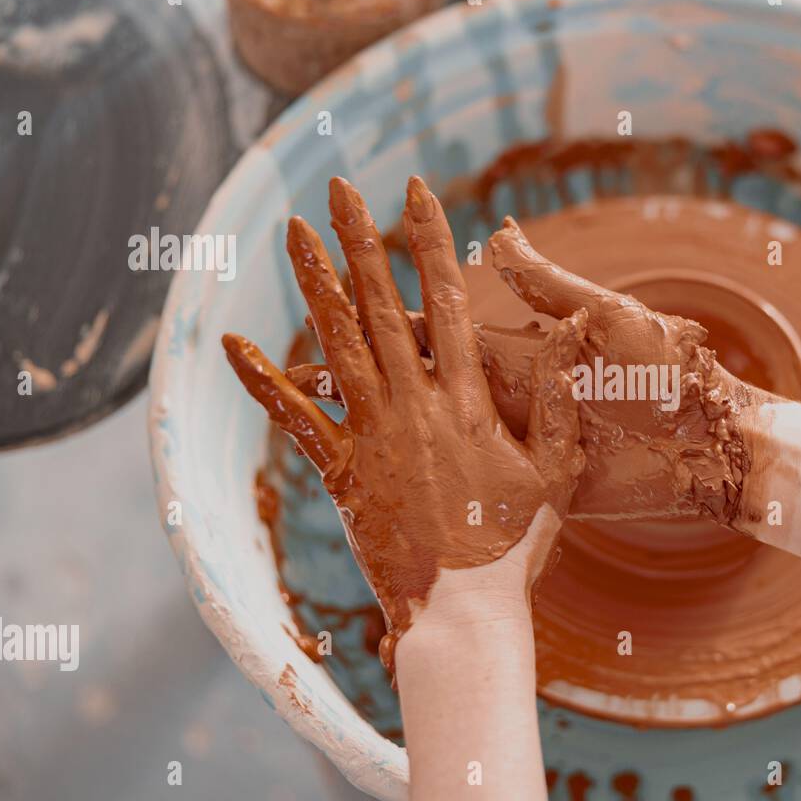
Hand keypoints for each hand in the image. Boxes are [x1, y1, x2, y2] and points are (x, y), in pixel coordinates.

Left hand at [222, 177, 585, 668]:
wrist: (465, 613)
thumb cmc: (515, 546)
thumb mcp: (552, 471)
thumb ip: (556, 401)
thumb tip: (570, 336)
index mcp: (470, 401)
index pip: (450, 302)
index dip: (431, 243)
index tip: (416, 193)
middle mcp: (417, 407)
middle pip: (383, 308)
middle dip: (361, 241)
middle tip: (340, 188)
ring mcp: (375, 439)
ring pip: (337, 347)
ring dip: (313, 285)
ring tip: (290, 232)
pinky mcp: (342, 475)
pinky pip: (297, 420)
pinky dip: (263, 381)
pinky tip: (231, 343)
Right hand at [289, 217, 770, 523]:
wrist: (704, 448)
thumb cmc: (666, 377)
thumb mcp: (609, 320)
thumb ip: (549, 285)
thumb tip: (493, 232)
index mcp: (511, 354)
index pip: (430, 320)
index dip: (385, 292)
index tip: (336, 258)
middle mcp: (493, 393)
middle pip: (407, 363)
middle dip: (355, 334)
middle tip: (299, 306)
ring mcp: (499, 441)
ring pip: (412, 422)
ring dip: (359, 402)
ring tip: (297, 380)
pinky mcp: (514, 485)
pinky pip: (455, 481)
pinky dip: (407, 474)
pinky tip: (353, 466)